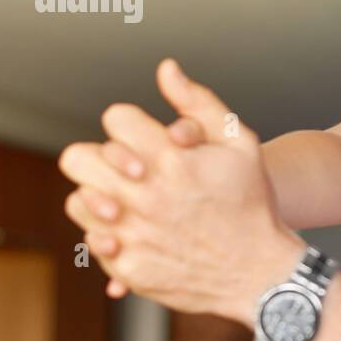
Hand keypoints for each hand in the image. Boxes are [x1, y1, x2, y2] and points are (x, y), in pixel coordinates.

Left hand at [58, 58, 305, 323]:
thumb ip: (199, 102)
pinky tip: (132, 231)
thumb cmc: (252, 203)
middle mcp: (145, 195)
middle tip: (122, 169)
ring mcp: (133, 233)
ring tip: (126, 202)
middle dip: (99, 158)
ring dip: (98, 195)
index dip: (128, 124)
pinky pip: (92, 241)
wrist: (261, 271)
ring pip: (79, 201)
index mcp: (171, 159)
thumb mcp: (240, 144)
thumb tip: (165, 68)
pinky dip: (107, 234)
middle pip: (79, 158)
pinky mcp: (128, 266)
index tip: (143, 139)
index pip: (116, 120)